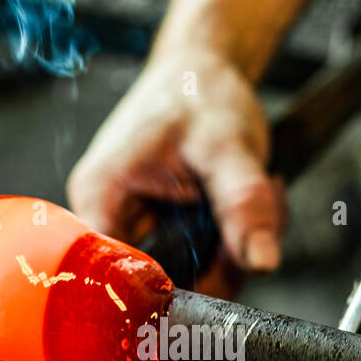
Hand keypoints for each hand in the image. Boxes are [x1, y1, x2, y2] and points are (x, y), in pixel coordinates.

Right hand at [67, 49, 285, 283]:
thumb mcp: (225, 146)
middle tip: (259, 206)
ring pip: (187, 277)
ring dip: (234, 249)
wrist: (204, 69)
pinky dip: (233, 241)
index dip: (170, 292)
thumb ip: (243, 204)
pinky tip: (249, 199)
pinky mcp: (162, 232)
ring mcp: (136, 230)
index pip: (117, 280)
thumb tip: (261, 262)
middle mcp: (107, 222)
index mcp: (98, 200)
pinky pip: (199, 261)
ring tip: (259, 191)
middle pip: (158, 286)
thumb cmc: (199, 93)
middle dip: (219, 262)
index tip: (220, 271)